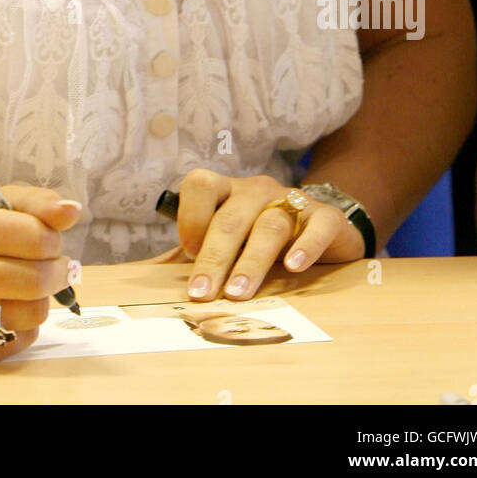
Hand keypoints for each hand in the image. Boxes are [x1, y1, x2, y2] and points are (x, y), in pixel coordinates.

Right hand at [0, 185, 80, 362]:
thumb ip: (37, 202)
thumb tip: (72, 211)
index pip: (33, 237)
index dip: (53, 239)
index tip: (50, 239)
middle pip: (36, 279)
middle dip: (58, 270)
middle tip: (55, 264)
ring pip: (33, 312)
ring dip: (43, 297)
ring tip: (28, 284)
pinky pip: (21, 338)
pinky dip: (25, 322)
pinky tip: (6, 306)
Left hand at [174, 170, 364, 301]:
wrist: (323, 233)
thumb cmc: (261, 241)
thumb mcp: (227, 244)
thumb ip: (194, 254)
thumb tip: (150, 273)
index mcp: (227, 192)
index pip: (200, 184)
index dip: (190, 216)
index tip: (186, 252)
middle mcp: (257, 191)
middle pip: (231, 217)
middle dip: (214, 256)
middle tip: (203, 292)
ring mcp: (293, 201)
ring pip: (270, 225)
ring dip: (252, 261)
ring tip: (238, 292)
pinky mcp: (326, 217)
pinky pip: (318, 225)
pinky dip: (305, 246)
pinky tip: (293, 267)